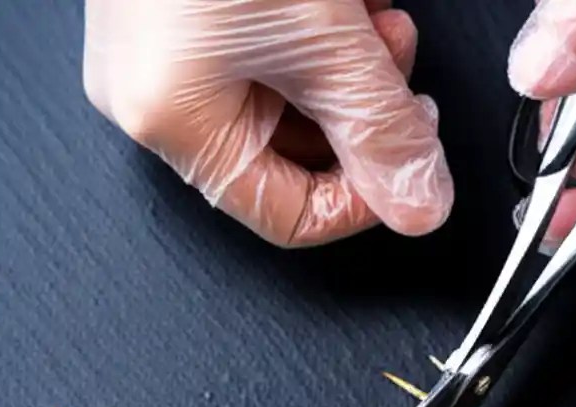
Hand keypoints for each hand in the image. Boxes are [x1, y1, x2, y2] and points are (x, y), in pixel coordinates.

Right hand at [82, 0, 452, 247]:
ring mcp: (166, 50)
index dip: (363, 199)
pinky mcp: (184, 12)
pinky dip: (319, 28)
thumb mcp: (322, 33)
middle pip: (292, 154)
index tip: (412, 159)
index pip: (286, 216)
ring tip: (369, 14)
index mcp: (174, 120)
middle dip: (359, 111)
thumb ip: (379, 124)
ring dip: (348, 63)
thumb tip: (418, 200)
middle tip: (393, 67)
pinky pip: (268, 48)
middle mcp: (157, 94)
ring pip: (289, 96)